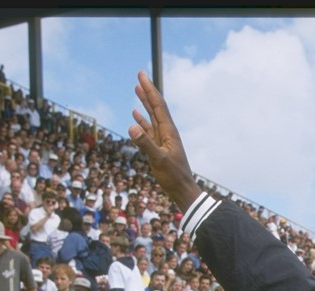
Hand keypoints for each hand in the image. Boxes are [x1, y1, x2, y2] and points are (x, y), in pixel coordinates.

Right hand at [129, 72, 201, 210]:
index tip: (141, 76)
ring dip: (144, 102)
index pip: (158, 106)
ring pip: (152, 116)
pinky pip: (148, 129)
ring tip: (137, 89)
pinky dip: (142, 120)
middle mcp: (167, 132)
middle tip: (140, 75)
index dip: (150, 90)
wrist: (182, 190)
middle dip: (148, 91)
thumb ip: (145, 143)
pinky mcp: (159, 147)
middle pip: (156, 107)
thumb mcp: (158, 160)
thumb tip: (132, 126)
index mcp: (169, 131)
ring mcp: (163, 139)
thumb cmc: (173, 177)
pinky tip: (135, 116)